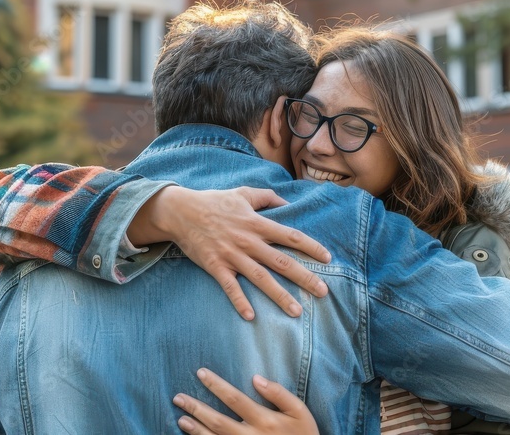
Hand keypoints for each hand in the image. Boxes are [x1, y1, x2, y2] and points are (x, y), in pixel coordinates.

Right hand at [129, 186, 330, 319]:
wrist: (181, 211)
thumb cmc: (214, 201)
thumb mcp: (242, 193)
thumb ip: (266, 197)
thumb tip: (286, 202)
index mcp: (257, 223)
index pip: (291, 236)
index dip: (311, 247)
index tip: (328, 259)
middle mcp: (248, 241)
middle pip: (282, 262)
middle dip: (304, 277)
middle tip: (323, 292)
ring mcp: (232, 255)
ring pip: (261, 278)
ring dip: (279, 296)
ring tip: (297, 311)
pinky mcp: (215, 266)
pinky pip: (230, 287)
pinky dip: (239, 301)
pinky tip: (251, 316)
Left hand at [173, 368, 318, 434]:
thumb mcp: (299, 412)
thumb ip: (279, 393)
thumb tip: (256, 377)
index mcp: (265, 420)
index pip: (234, 399)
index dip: (216, 385)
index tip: (200, 373)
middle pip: (217, 421)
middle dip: (196, 408)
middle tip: (178, 397)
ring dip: (195, 430)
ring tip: (180, 418)